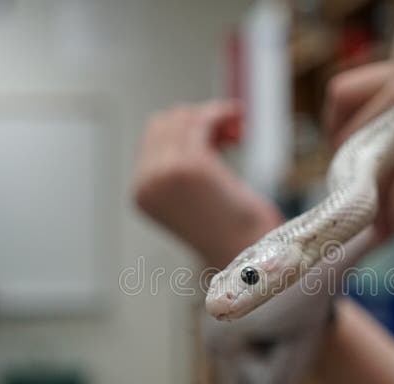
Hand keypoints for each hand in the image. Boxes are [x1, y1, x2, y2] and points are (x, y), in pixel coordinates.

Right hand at [134, 100, 281, 267]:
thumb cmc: (233, 234)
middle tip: (232, 131)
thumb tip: (194, 125)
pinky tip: (238, 120)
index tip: (219, 135)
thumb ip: (182, 169)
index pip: (153, 138)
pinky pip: (202, 121)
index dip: (185, 128)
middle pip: (164, 122)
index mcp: (142, 192)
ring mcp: (166, 172)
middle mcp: (147, 182)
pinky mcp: (193, 165)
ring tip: (238, 130)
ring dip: (212, 116)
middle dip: (197, 118)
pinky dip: (221, 114)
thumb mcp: (196, 199)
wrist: (251, 259)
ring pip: (183, 118)